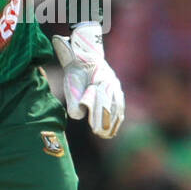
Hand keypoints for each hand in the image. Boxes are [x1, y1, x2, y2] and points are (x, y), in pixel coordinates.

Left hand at [52, 22, 124, 138]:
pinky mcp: (116, 89)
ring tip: (107, 134)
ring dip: (112, 122)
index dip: (97, 116)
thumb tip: (78, 116)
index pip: (99, 102)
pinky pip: (119, 104)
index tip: (94, 128)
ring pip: (116, 106)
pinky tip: (114, 127)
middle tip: (99, 134)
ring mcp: (114, 85)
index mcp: (99, 80)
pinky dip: (117, 116)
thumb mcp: (71, 82)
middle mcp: (110, 83)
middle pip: (108, 106)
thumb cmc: (75, 71)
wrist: (85, 55)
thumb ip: (74, 98)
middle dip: (104, 121)